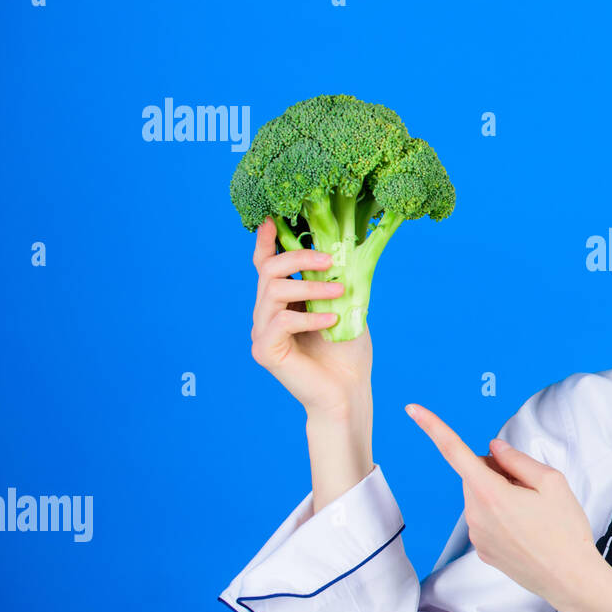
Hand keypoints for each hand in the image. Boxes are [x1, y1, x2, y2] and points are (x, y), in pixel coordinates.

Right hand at [250, 215, 371, 419]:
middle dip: (299, 256)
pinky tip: (332, 321)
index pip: (266, 266)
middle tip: (331, 259)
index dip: (267, 241)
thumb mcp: (346, 306)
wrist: (348, 392)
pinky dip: (309, 317)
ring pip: (273, 291)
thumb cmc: (348, 352)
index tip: (273, 218)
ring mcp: (262, 333)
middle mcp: (266, 314)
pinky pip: (281, 321)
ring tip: (340, 292)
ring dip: (311, 287)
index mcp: (282, 302)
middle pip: (268, 270)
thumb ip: (336, 280)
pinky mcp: (265, 351)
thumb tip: (345, 247)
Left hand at [404, 403, 597, 609]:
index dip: (433, 427)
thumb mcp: (552, 481)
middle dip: (496, 472)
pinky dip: (500, 515)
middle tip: (531, 488)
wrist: (571, 580)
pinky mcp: (482, 551)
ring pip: (479, 497)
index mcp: (491, 493)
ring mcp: (476, 535)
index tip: (412, 409)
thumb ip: (517, 459)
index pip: (455, 452)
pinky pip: (484, 520)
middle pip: (474, 475)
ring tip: (533, 512)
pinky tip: (526, 529)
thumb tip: (493, 448)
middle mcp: (475, 515)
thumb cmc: (566, 530)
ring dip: (499, 494)